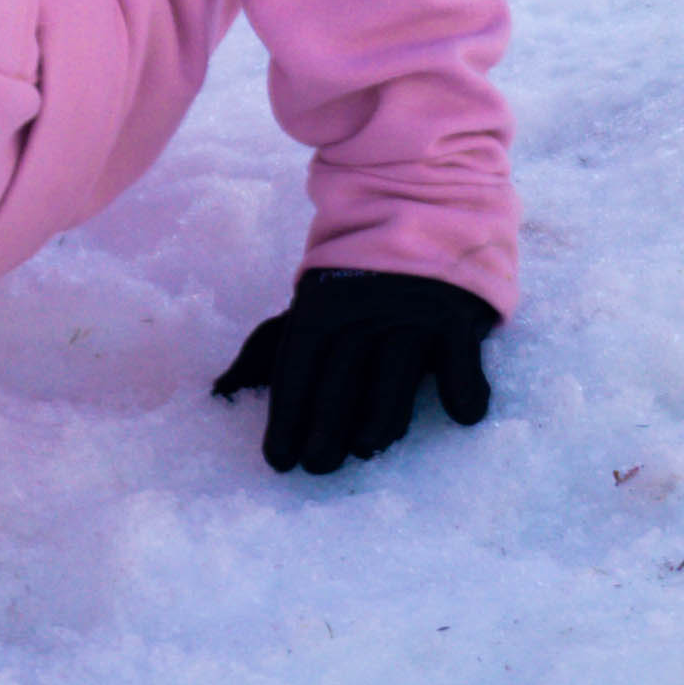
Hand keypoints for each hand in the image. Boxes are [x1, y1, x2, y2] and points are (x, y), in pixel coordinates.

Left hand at [211, 268, 500, 475]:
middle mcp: (363, 310)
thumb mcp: (307, 307)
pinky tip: (461, 414)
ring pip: (394, 370)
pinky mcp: (456, 316)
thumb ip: (267, 349)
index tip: (279, 461)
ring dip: (381, 413)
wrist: (418, 217)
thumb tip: (219, 393)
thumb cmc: (354, 285)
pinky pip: (460, 355)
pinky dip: (464, 384)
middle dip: (325, 425)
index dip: (287, 415)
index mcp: (319, 306)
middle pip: (340, 375)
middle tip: (317, 467)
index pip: (297, 366)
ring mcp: (411, 313)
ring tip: (366, 449)